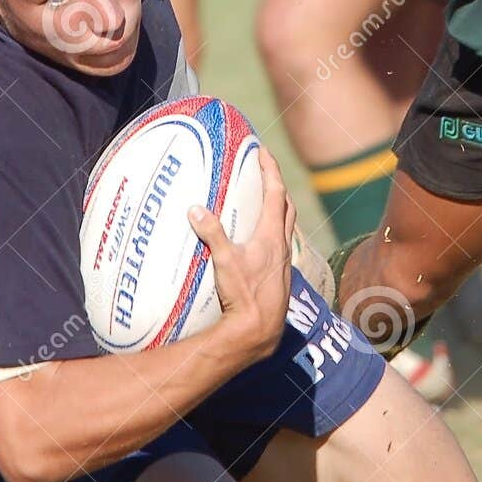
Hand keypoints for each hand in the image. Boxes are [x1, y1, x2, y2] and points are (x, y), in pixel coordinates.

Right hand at [191, 148, 293, 362]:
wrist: (260, 330)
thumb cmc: (244, 295)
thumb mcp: (225, 262)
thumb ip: (211, 233)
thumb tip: (195, 208)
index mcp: (271, 235)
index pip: (275, 192)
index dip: (270, 169)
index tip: (263, 151)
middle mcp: (282, 245)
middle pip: (286, 206)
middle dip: (277, 185)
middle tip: (265, 171)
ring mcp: (283, 261)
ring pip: (286, 226)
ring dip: (279, 208)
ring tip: (265, 201)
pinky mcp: (280, 276)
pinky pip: (281, 244)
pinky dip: (274, 231)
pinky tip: (260, 241)